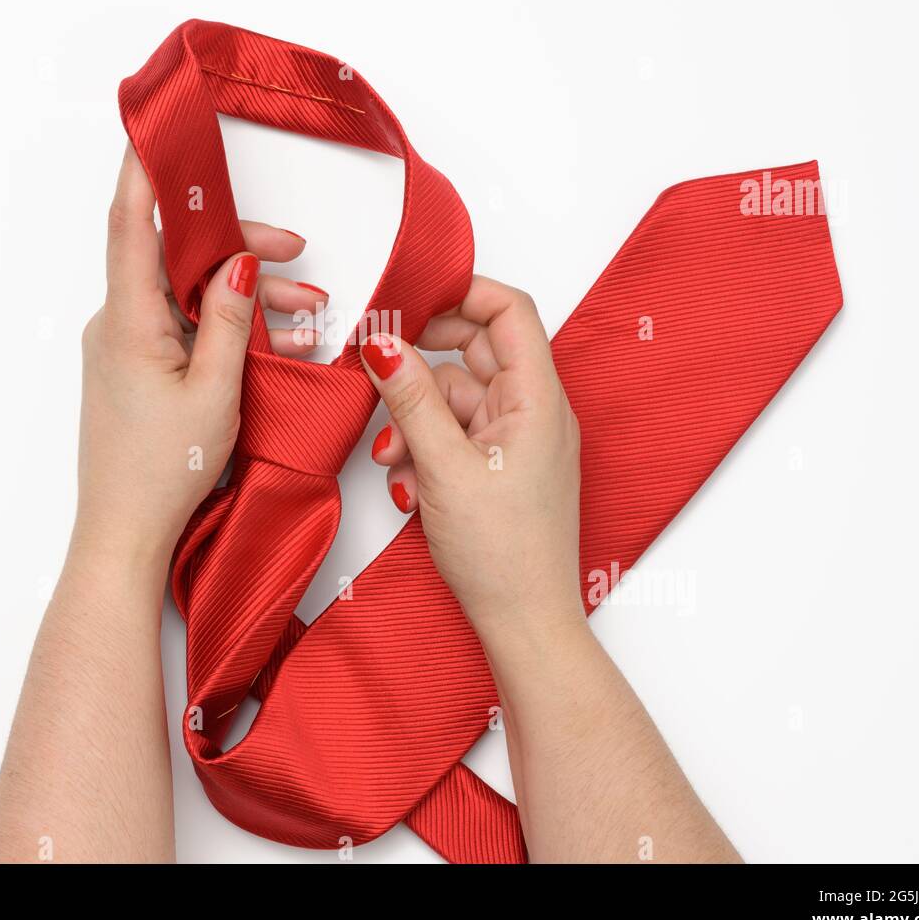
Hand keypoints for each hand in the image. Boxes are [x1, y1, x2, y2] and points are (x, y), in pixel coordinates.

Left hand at [73, 143, 328, 577]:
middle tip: (298, 255)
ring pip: (190, 297)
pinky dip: (227, 330)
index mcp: (127, 322)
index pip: (130, 224)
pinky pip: (185, 329)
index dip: (143, 170)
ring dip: (246, 302)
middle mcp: (118, 325)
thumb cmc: (163, 473)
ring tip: (307, 321)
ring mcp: (127, 347)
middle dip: (242, 253)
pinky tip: (277, 347)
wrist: (125, 535)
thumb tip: (237, 261)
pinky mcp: (138, 368)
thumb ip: (227, 320)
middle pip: (178, 260)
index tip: (151, 126)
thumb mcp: (214, 393)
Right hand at [359, 277, 582, 635]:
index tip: (411, 301)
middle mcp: (533, 413)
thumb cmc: (504, 554)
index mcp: (537, 399)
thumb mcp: (444, 467)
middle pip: (472, 356)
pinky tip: (412, 491)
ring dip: (414, 426)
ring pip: (454, 402)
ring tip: (397, 465)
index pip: (510, 311)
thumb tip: (383, 342)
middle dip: (419, 374)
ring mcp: (516, 442)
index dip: (462, 294)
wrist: (524, 624)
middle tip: (381, 381)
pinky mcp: (499, 469)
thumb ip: (410, 399)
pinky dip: (426, 454)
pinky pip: (456, 438)